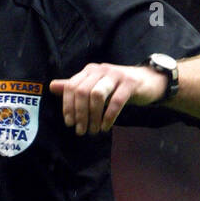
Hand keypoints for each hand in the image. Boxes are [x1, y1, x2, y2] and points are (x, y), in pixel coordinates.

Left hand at [49, 63, 166, 134]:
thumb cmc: (117, 87)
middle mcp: (101, 70)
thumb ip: (74, 87)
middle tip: (81, 131)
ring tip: (94, 131)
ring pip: (97, 95)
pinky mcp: (130, 83)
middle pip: (83, 91)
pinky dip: (109, 116)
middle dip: (80, 114)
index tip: (69, 123)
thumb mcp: (94, 86)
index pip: (72, 87)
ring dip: (94, 116)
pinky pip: (116, 101)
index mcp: (90, 71)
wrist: (147, 81)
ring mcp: (116, 75)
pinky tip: (106, 127)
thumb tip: (52, 86)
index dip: (68, 106)